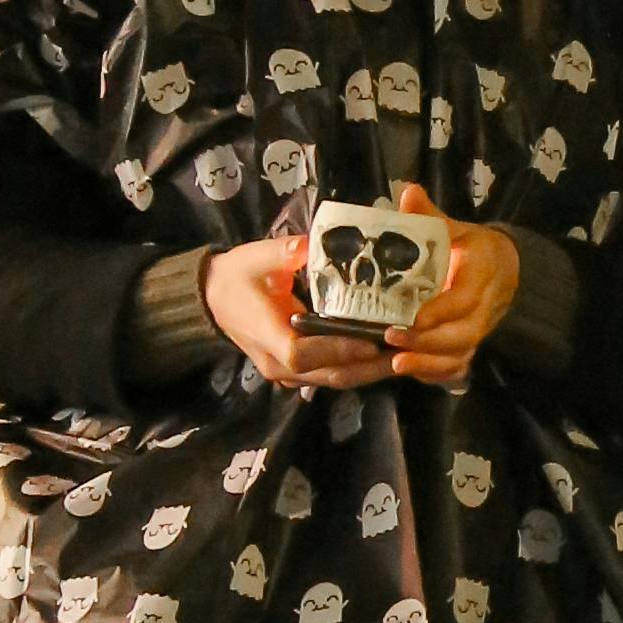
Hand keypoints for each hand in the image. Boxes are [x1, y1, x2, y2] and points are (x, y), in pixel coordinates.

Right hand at [198, 227, 392, 390]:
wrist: (213, 298)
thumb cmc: (237, 276)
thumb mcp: (256, 258)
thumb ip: (284, 252)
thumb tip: (313, 244)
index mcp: (268, 336)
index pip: (304, 353)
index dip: (339, 349)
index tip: (371, 340)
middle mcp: (279, 365)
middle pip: (330, 374)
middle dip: (371, 365)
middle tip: (409, 348)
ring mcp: (287, 373)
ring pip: (334, 379)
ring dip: (370, 370)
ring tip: (406, 354)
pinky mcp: (295, 372)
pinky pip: (331, 375)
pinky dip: (358, 368)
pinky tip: (384, 356)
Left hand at [385, 216, 520, 382]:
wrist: (504, 268)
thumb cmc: (469, 247)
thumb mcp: (454, 227)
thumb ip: (430, 215)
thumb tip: (407, 192)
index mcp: (481, 271)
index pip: (465, 297)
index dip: (441, 311)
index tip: (412, 318)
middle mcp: (484, 305)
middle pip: (464, 333)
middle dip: (429, 341)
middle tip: (393, 338)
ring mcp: (479, 328)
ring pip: (462, 353)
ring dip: (430, 362)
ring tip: (397, 362)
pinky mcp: (470, 344)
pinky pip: (459, 367)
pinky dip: (436, 373)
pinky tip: (410, 370)